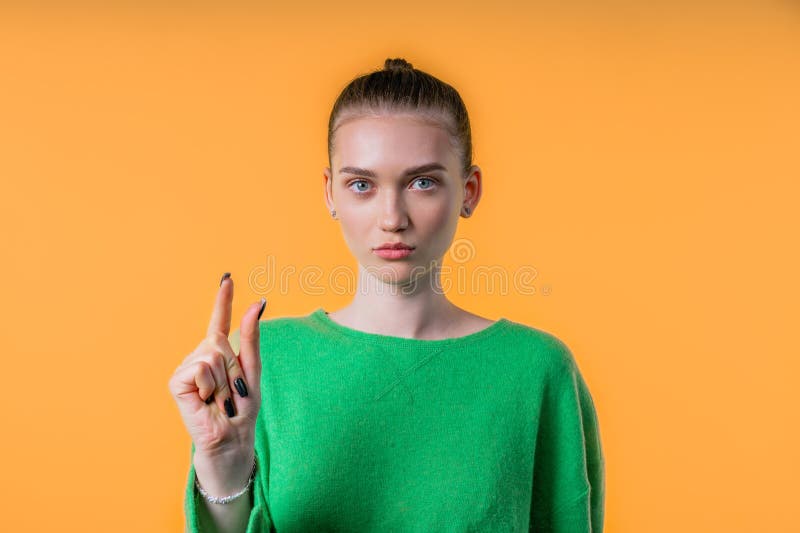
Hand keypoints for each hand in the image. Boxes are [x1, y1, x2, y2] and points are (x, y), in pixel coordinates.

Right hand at [169, 273, 265, 460]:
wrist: (231, 440)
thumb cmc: (241, 410)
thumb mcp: (253, 370)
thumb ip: (252, 337)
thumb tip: (257, 303)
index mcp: (218, 355)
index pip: (220, 322)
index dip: (223, 301)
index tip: (227, 279)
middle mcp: (199, 358)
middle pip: (220, 341)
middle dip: (234, 367)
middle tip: (231, 392)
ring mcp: (186, 369)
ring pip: (213, 354)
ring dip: (225, 380)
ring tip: (220, 399)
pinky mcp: (176, 381)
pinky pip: (201, 367)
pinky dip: (211, 385)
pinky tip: (206, 400)